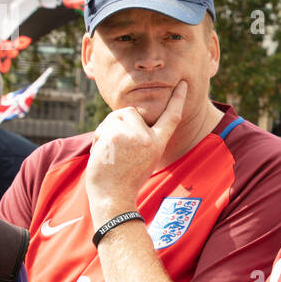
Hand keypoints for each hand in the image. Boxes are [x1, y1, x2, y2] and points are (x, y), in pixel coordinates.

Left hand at [86, 80, 187, 220]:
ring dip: (107, 129)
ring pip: (115, 116)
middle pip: (131, 112)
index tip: (181, 84)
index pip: (171, 117)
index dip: (177, 99)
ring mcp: (132, 135)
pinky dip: (99, 137)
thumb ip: (142, 138)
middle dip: (119, 122)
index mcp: (158, 144)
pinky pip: (104, 126)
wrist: (113, 197)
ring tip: (110, 152)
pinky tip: (103, 154)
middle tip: (116, 147)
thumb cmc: (125, 181)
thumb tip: (129, 114)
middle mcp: (148, 138)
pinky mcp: (115, 135)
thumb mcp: (144, 159)